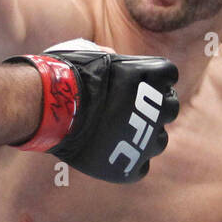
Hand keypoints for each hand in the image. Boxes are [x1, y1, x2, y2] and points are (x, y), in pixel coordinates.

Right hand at [5, 39, 178, 182]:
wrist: (52, 107)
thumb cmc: (66, 75)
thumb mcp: (91, 53)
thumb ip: (110, 56)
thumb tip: (112, 56)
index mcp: (154, 76)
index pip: (168, 75)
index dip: (151, 78)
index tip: (135, 82)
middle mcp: (159, 109)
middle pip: (169, 109)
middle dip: (153, 109)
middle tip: (128, 109)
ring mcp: (146, 141)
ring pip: (157, 141)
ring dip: (142, 136)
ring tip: (115, 132)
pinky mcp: (130, 168)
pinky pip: (140, 167)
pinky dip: (127, 162)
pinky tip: (109, 152)